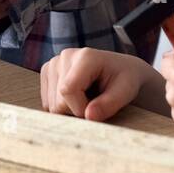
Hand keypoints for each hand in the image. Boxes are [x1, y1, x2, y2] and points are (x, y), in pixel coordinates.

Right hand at [40, 48, 163, 120]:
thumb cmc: (126, 80)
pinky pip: (47, 103)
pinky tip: (77, 97)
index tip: (97, 110)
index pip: (67, 90)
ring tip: (88, 98)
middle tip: (96, 102)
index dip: (80, 108)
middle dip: (77, 110)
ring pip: (51, 105)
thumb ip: (109, 104)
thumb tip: (88, 116)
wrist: (121, 72)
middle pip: (58, 101)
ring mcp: (53, 63)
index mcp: (85, 56)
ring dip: (70, 109)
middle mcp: (65, 56)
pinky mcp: (47, 73)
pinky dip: (62, 107)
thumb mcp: (126, 91)